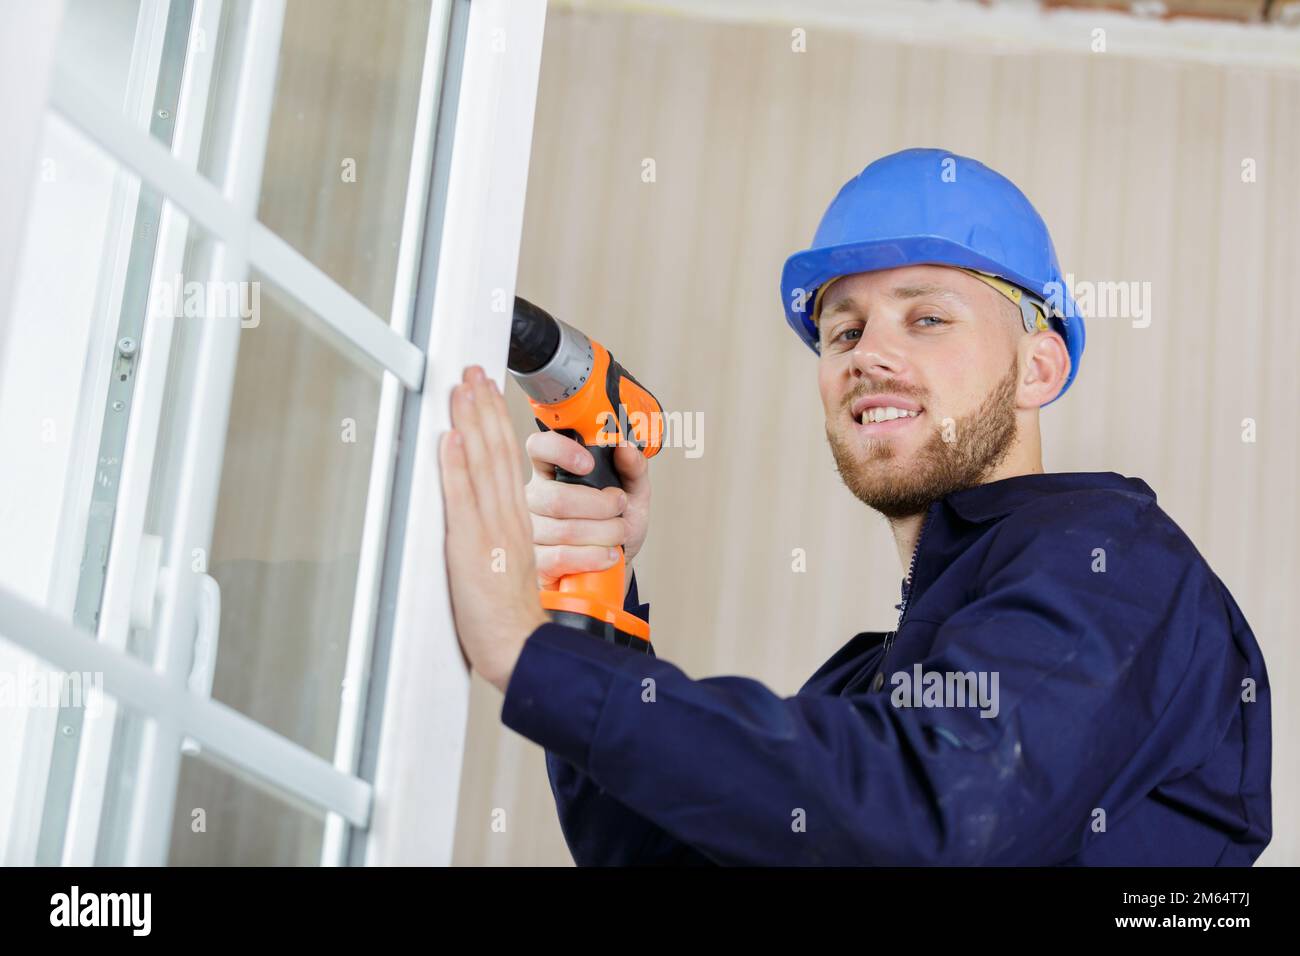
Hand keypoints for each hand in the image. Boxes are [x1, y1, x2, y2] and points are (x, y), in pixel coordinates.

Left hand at [440, 365, 548, 692]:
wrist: (521, 645)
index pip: (508, 459)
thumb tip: (487, 511)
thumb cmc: (514, 616)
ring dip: (470, 422)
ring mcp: (488, 529)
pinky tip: (450, 438)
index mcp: (518, 521)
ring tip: (463, 388)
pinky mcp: (469, 546)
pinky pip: (462, 498)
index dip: (497, 422)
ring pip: (481, 464)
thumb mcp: (517, 565)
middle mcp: (506, 518)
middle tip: (474, 372)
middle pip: (496, 451)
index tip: (488, 391)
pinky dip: (455, 466)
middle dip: (484, 407)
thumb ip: (506, 534)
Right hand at [524, 429, 650, 593]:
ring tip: (618, 535)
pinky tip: (607, 556)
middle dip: (600, 506)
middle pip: (557, 498)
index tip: (588, 464)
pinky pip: (560, 557)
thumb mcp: (633, 493)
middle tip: (619, 509)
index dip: (560, 451)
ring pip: (564, 530)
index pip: (539, 448)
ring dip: (604, 534)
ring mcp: (531, 530)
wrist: (612, 570)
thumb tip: (625, 447)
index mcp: (554, 472)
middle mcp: (535, 498)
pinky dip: (593, 557)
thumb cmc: (615, 525)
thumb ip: (633, 468)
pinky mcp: (535, 561)